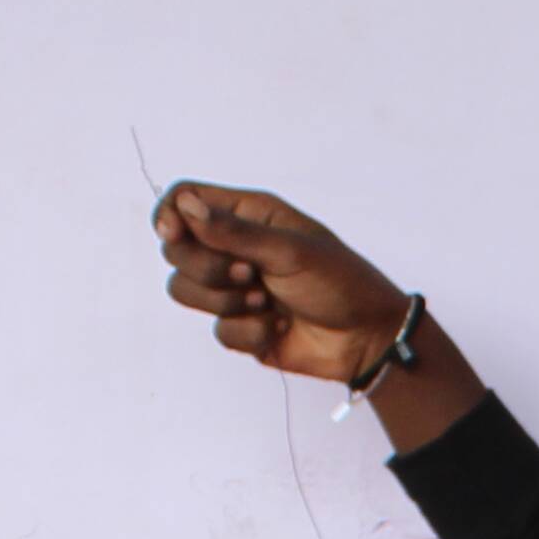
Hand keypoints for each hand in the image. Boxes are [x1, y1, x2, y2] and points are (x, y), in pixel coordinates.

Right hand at [152, 183, 412, 385]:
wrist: (367, 338)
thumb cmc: (340, 282)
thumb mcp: (290, 250)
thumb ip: (234, 232)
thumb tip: (185, 206)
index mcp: (247, 215)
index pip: (184, 200)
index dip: (170, 215)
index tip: (174, 234)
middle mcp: (234, 247)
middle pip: (176, 250)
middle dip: (207, 269)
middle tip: (250, 275)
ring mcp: (234, 289)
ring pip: (186, 291)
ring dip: (225, 302)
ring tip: (265, 302)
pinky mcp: (241, 327)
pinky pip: (218, 331)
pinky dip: (248, 332)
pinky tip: (279, 327)